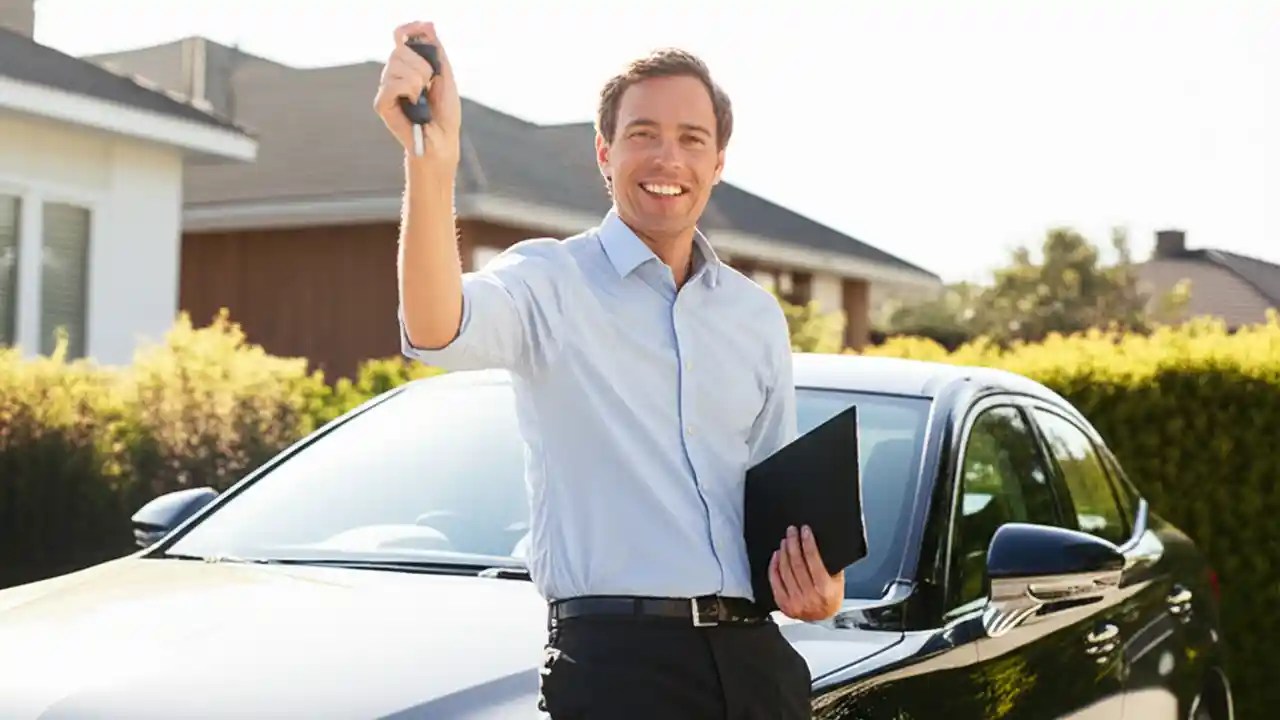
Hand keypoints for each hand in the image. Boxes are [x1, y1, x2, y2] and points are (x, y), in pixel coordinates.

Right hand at [373, 21, 462, 168]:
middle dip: (421, 65)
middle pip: (398, 51)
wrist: (442, 140)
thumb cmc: (445, 112)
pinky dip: (407, 90)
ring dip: (416, 80)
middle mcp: (394, 74)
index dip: (408, 29)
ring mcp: (386, 88)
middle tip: (429, 83)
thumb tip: (428, 25)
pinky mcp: (381, 103)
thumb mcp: (445, 76)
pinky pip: (391, 84)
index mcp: (408, 66)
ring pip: (395, 66)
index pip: (399, 37)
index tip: (424, 27)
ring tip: (422, 96)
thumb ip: (436, 51)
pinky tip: (413, 101)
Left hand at [769, 524, 843, 620]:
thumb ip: (829, 564)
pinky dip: (774, 566)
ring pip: (785, 571)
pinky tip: (776, 556)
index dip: (807, 542)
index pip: (813, 560)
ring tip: (785, 541)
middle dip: (793, 543)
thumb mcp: (837, 580)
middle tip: (791, 531)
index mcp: (825, 589)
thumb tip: (816, 541)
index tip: (804, 530)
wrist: (823, 618)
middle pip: (796, 563)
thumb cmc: (831, 598)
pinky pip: (775, 581)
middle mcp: (809, 596)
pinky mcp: (784, 604)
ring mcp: (795, 601)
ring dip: (784, 552)